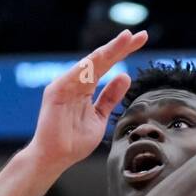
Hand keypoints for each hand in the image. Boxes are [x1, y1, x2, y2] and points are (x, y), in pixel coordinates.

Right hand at [25, 28, 148, 170]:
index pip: (107, 65)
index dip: (123, 52)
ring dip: (109, 50)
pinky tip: (103, 55)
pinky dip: (89, 65)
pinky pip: (75, 75)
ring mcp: (65, 85)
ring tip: (126, 39)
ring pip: (91, 64)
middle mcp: (75, 82)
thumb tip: (125, 76)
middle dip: (121, 47)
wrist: (54, 159)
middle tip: (140, 35)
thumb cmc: (73, 142)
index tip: (142, 39)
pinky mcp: (56, 92)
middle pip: (101, 60)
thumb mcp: (99, 117)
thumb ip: (109, 97)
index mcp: (84, 87)